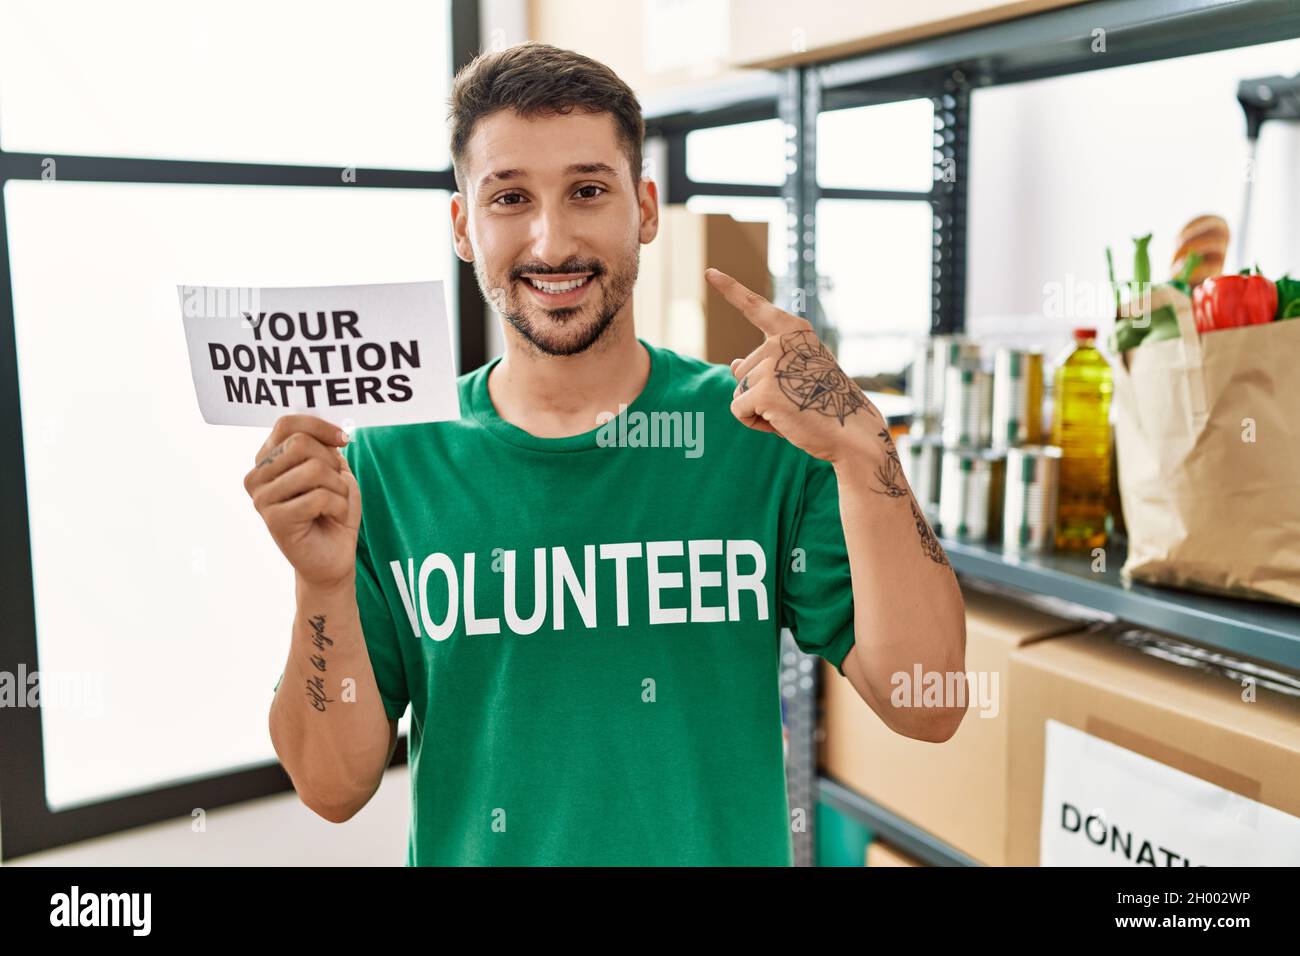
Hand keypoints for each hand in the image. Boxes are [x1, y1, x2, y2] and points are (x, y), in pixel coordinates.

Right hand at [244, 414, 359, 590]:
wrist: (333, 557)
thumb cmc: (333, 511)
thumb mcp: (334, 470)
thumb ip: (324, 446)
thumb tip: (330, 430)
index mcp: (267, 459)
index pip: (286, 424)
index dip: (319, 426)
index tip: (343, 440)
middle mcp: (257, 476)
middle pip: (301, 444)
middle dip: (332, 463)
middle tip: (336, 486)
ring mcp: (262, 498)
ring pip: (313, 469)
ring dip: (338, 488)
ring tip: (334, 504)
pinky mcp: (274, 519)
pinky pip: (319, 497)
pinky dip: (338, 506)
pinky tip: (331, 518)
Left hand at [705, 268, 878, 462]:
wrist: (851, 430)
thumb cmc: (824, 404)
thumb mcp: (794, 377)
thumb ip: (764, 367)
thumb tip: (731, 365)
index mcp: (793, 332)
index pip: (755, 307)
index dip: (730, 289)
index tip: (709, 272)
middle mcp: (781, 342)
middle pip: (741, 371)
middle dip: (759, 394)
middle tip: (796, 402)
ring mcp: (772, 364)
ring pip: (738, 392)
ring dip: (759, 410)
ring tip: (792, 412)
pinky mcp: (763, 391)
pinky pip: (738, 410)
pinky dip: (755, 423)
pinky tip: (782, 423)